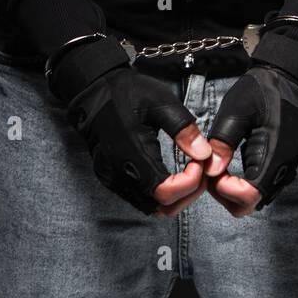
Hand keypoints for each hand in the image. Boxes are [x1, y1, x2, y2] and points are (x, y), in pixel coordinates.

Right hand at [64, 62, 211, 216]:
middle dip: (187, 192)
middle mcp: (120, 172)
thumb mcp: (161, 102)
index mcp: (133, 153)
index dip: (190, 183)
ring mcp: (112, 178)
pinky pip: (138, 198)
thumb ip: (183, 129)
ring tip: (186, 173)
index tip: (199, 162)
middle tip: (198, 169)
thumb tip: (203, 153)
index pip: (165, 192)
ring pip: (150, 207)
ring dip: (173, 196)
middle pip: (161, 206)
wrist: (94, 91)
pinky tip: (167, 174)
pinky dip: (157, 194)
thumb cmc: (126, 93)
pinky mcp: (109, 178)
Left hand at [203, 22, 297, 214]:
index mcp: (275, 153)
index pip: (249, 196)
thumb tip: (211, 170)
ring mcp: (290, 169)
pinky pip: (265, 185)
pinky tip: (235, 161)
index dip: (225, 190)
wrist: (289, 80)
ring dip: (236, 188)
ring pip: (258, 197)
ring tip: (221, 162)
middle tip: (212, 168)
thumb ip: (223, 140)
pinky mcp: (288, 166)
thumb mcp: (236, 109)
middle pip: (252, 202)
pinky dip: (247, 181)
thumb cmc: (261, 91)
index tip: (211, 170)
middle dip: (227, 192)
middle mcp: (286, 168)